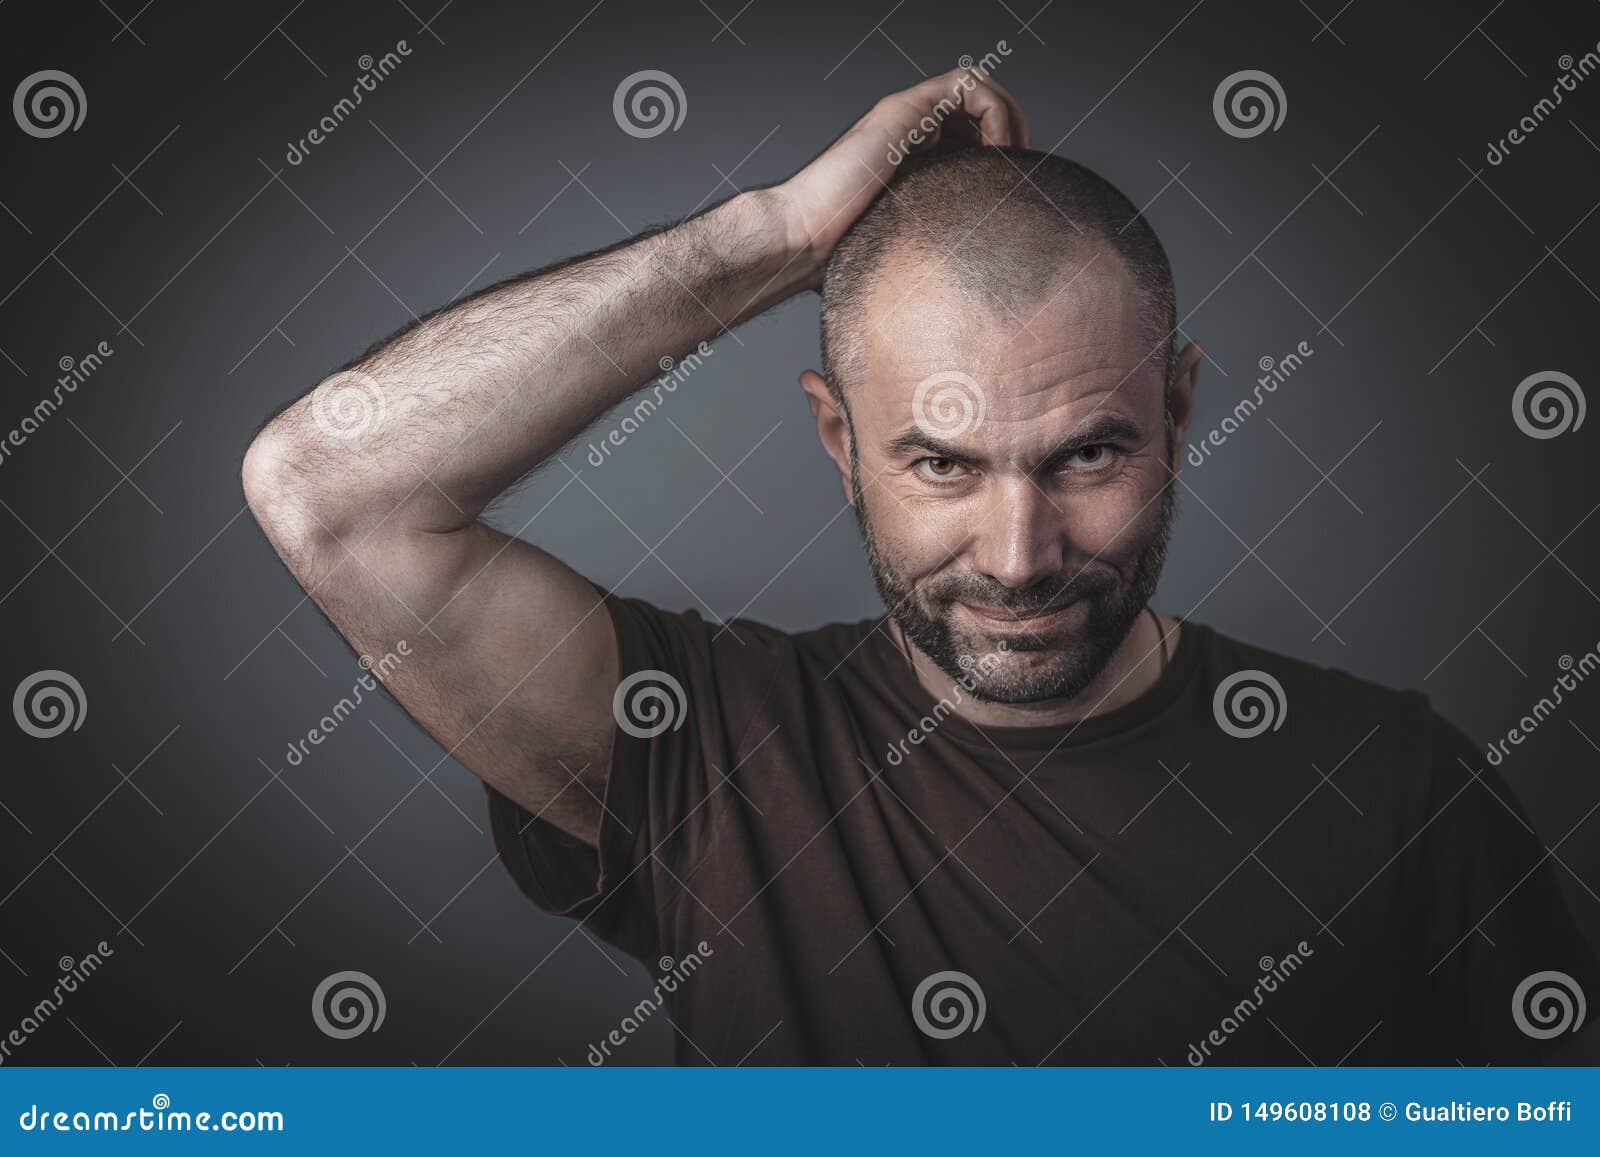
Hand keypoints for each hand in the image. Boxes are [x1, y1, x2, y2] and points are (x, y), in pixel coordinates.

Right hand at [777, 66, 1030, 290]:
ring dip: (1009, 122)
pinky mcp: (903, 112)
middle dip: (1014, 140)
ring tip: (1011, 164)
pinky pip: (967, 87)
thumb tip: (983, 278)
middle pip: (985, 113)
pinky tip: (995, 155)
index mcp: (917, 161)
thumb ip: (939, 243)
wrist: (802, 241)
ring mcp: (907, 118)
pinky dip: (995, 114)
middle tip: (1022, 180)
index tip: (1013, 200)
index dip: (1006, 161)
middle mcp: (913, 132)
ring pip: (980, 92)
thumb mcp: (911, 249)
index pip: (980, 139)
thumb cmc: (841, 259)